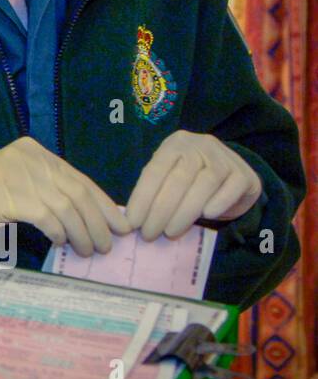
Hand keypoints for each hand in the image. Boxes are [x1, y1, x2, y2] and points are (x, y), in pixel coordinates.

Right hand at [0, 136, 130, 255]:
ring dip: (81, 232)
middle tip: (106, 245)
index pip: (78, 178)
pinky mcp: (6, 194)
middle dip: (97, 221)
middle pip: (76, 192)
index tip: (120, 225)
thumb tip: (96, 216)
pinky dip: (58, 231)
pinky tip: (60, 242)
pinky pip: (45, 215)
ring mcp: (16, 174)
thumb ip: (52, 190)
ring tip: (87, 250)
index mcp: (34, 151)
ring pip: (64, 206)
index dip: (103, 204)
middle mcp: (27, 157)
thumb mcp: (22, 183)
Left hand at [126, 130, 261, 240]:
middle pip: (179, 178)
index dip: (142, 198)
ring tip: (170, 232)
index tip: (132, 223)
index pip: (155, 170)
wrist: (230, 179)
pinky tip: (207, 216)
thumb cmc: (191, 182)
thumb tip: (134, 222)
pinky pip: (232, 188)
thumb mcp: (169, 178)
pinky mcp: (245, 174)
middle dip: (161, 210)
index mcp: (175, 144)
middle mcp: (200, 145)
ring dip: (185, 212)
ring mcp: (225, 157)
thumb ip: (155, 192)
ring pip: (206, 183)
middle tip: (150, 234)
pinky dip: (218, 203)